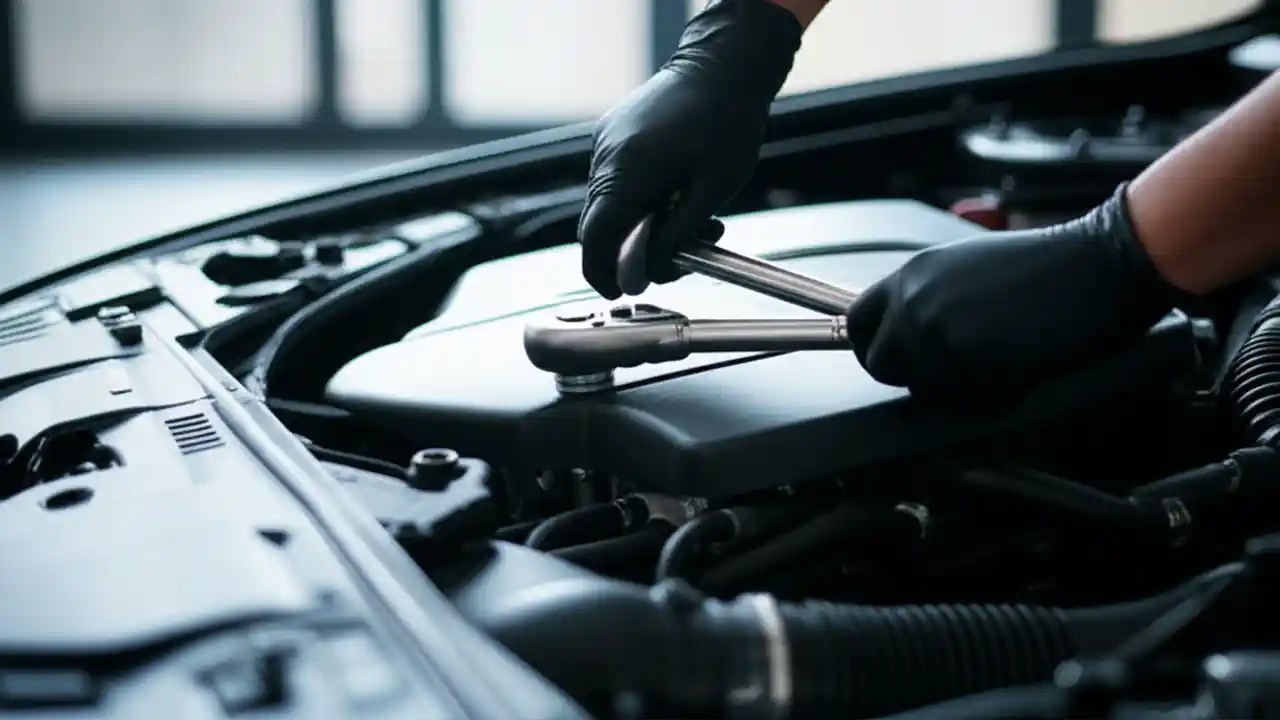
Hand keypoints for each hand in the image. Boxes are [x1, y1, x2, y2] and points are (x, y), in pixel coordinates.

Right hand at [578, 0, 801, 298]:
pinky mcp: (612, 135)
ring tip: (692, 223)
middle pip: (598, 226)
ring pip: (609, 205)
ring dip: (642, 224)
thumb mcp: (711, 191)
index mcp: (626, 172)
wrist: (725, 65)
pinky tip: (676, 196)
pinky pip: (614, 181)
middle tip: (674, 257)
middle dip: (631, 251)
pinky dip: (639, 199)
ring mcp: (605, 143)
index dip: (603, 273)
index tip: (620, 290)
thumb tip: (645, 272)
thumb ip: (673, 236)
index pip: (595, 240)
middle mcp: (606, 156)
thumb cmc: (727, 120)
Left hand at [845, 184, 1180, 407]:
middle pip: (878, 364)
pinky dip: (988, 397)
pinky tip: (1018, 365)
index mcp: (911, 276)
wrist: (1098, 264)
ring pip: (922, 389)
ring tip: (999, 357)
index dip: (874, 346)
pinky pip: (962, 403)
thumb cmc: (1045, 266)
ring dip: (953, 387)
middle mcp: (913, 305)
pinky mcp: (968, 366)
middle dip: (910, 373)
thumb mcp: (964, 267)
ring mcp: (937, 337)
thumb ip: (924, 298)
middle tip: (954, 366)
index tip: (895, 355)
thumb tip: (900, 333)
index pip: (854, 324)